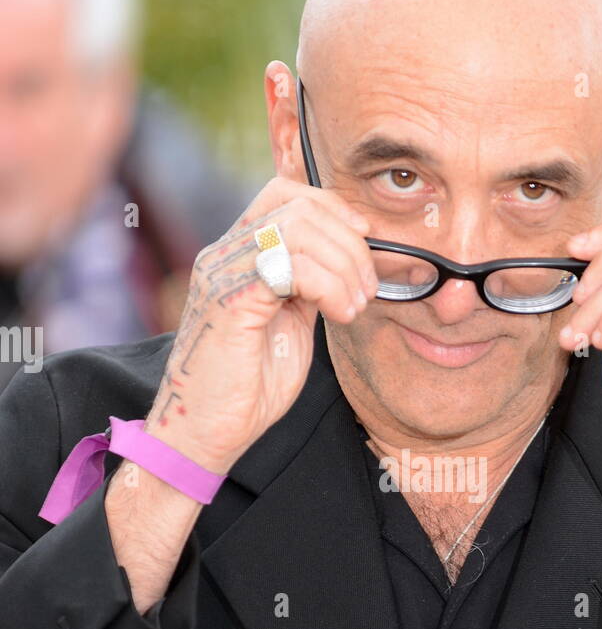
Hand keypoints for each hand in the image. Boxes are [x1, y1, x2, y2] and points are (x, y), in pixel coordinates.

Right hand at [145, 177, 378, 473]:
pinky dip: (328, 285)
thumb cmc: (248, 387)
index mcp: (238, 255)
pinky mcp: (228, 301)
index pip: (283, 195)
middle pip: (297, 206)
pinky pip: (287, 265)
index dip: (332, 206)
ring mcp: (222, 274)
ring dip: (343, 265)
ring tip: (354, 305)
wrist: (207, 433)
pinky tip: (339, 314)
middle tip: (367, 288)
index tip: (364, 237)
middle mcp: (224, 254)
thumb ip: (310, 286)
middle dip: (349, 243)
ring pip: (296, 229)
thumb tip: (348, 260)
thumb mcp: (291, 323)